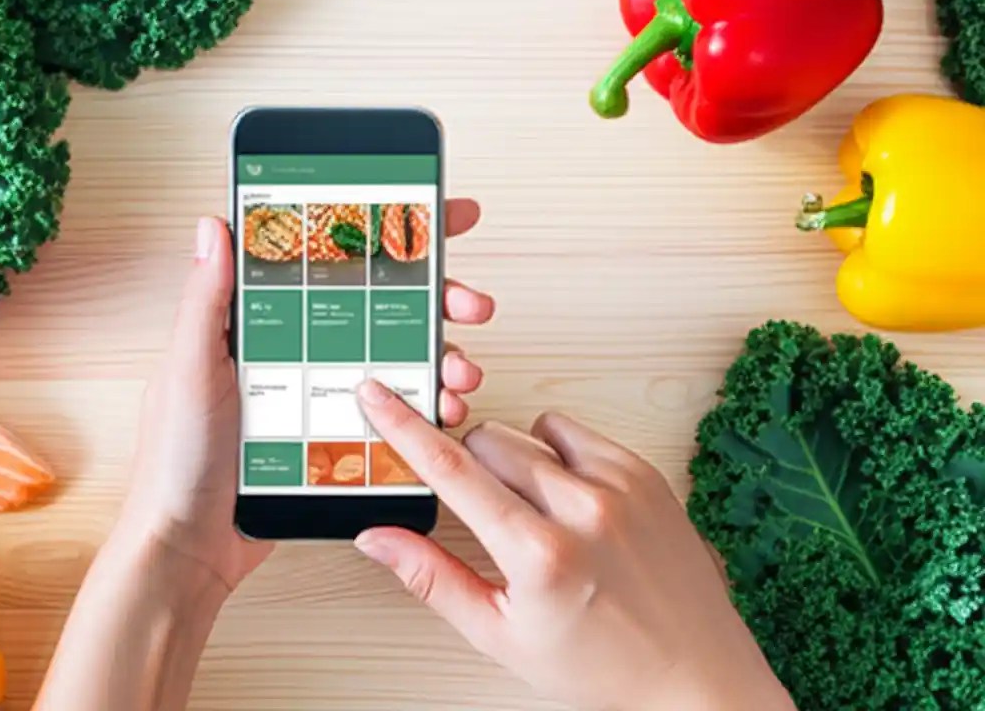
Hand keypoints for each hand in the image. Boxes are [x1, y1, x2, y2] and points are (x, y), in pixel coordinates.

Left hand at [118, 201, 494, 591]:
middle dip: (435, 296)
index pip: (325, 257)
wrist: (189, 549)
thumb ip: (206, 301)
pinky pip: (390, 410)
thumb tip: (215, 224)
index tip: (435, 213)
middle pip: (377, 303)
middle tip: (473, 302)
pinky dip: (425, 405)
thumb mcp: (188, 371)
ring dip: (440, 355)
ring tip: (462, 371)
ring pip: (395, 356)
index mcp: (256, 319)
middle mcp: (294, 346)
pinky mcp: (335, 436)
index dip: (380, 232)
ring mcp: (319, 392)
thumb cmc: (175, 460)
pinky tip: (444, 411)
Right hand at [353, 384, 795, 710]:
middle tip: (480, 507)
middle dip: (468, 465)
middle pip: (487, 441)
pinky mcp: (644, 474)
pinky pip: (576, 432)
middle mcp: (583, 511)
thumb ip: (432, 578)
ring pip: (529, 431)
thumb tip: (378, 540)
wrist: (693, 675)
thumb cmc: (602, 666)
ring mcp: (620, 486)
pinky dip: (557, 455)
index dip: (404, 428)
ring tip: (532, 512)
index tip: (377, 395)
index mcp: (539, 555)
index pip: (452, 471)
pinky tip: (567, 498)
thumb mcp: (501, 635)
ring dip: (514, 460)